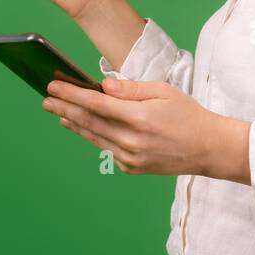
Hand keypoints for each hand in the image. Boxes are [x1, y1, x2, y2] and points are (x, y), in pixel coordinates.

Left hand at [41, 78, 251, 182]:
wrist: (208, 149)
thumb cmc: (188, 115)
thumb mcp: (164, 91)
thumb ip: (131, 89)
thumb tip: (104, 86)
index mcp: (139, 117)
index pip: (96, 103)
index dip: (71, 94)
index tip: (54, 86)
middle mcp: (131, 140)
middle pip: (89, 121)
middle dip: (64, 108)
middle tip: (45, 98)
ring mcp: (130, 157)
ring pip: (94, 137)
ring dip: (73, 123)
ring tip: (57, 113)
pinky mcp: (132, 168)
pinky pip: (106, 149)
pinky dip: (92, 136)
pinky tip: (82, 127)